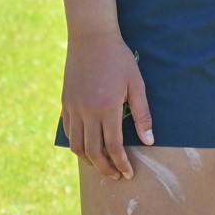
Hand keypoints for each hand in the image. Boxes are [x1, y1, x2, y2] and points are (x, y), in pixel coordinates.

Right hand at [61, 30, 154, 179]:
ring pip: (77, 146)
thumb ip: (142, 114)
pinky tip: (86, 148)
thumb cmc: (119, 59)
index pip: (114, 146)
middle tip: (116, 176)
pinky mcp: (65, 103)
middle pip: (94, 152)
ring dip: (89, 160)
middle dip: (106, 168)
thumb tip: (149, 141)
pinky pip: (68, 132)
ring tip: (102, 166)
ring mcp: (73, 108)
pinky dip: (76, 145)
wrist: (91, 37)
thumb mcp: (136, 84)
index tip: (128, 174)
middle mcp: (87, 112)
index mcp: (107, 108)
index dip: (122, 164)